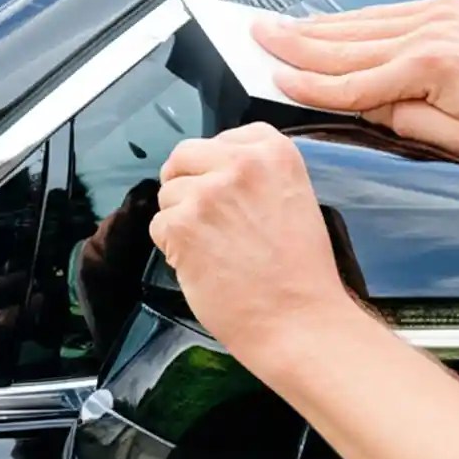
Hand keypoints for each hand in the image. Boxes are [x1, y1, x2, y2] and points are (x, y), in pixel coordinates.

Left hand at [148, 123, 357, 376]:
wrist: (300, 321)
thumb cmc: (300, 273)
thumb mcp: (292, 199)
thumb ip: (255, 176)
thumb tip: (210, 170)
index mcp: (274, 151)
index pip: (222, 137)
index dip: (215, 166)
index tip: (226, 191)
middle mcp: (240, 162)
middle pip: (184, 156)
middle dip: (187, 185)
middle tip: (205, 220)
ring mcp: (209, 192)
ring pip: (168, 194)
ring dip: (181, 221)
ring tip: (215, 250)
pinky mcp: (183, 225)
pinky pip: (159, 225)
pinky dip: (173, 248)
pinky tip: (204, 265)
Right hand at [252, 0, 458, 155]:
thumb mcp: (457, 138)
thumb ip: (403, 121)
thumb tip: (363, 106)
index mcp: (426, 70)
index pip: (351, 84)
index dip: (308, 86)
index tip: (274, 80)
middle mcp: (424, 34)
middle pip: (343, 45)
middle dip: (294, 43)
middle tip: (255, 37)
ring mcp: (431, 15)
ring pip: (357, 25)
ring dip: (313, 28)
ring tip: (277, 27)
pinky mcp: (440, 7)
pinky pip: (381, 13)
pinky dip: (348, 20)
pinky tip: (324, 22)